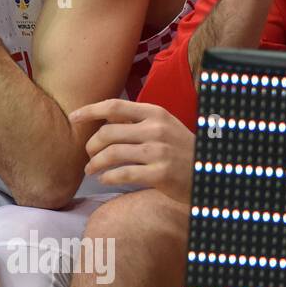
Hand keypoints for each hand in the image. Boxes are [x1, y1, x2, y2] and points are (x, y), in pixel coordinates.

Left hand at [71, 99, 193, 203]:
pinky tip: (105, 179)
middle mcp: (156, 130)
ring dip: (94, 164)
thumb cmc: (182, 151)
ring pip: (111, 154)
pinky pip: (122, 174)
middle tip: (88, 155)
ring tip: (90, 170)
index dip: (89, 111)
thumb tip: (103, 118)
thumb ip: (137, 122)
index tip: (73, 118)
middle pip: (107, 133)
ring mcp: (159, 152)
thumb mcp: (164, 127)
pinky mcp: (160, 174)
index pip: (114, 107)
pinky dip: (107, 177)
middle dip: (90, 146)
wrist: (212, 174)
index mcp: (156, 114)